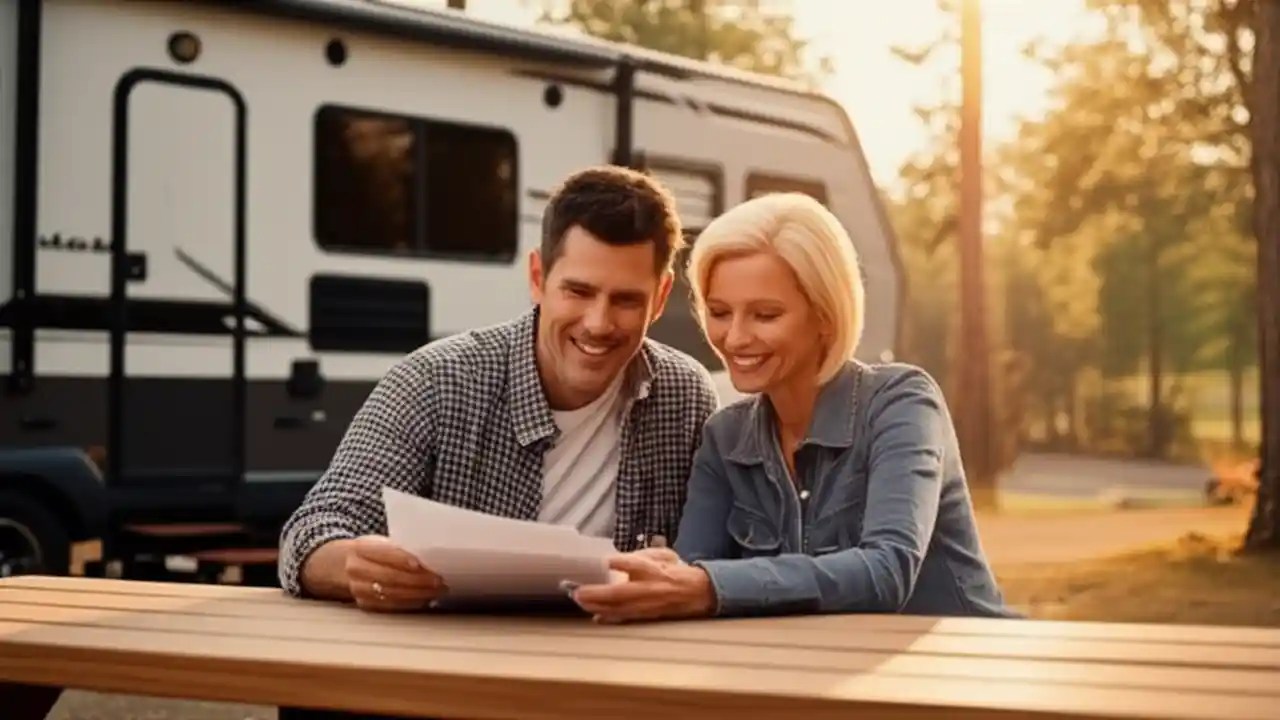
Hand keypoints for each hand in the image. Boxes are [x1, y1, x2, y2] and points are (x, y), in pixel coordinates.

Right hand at [344, 535, 444, 611]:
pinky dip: (410, 604)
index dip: (401, 559)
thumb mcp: (377, 542)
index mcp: (361, 548)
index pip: (382, 553)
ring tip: (437, 591)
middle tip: (439, 581)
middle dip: (418, 580)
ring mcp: (358, 589)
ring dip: (418, 594)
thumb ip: (397, 547)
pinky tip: (424, 600)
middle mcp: (356, 569)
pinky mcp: (364, 604)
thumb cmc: (370, 551)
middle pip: (390, 577)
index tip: (420, 565)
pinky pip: (390, 606)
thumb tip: (428, 555)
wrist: (340, 566)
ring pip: (392, 594)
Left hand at [570, 551, 716, 623]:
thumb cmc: (674, 570)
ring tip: (579, 601)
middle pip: (618, 593)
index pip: (634, 564)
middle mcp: (648, 588)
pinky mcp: (646, 616)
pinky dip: (609, 618)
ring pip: (617, 608)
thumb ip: (639, 555)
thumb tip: (615, 559)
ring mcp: (646, 605)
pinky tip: (596, 617)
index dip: (619, 562)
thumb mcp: (661, 554)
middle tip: (575, 590)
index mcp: (653, 569)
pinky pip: (624, 618)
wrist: (696, 592)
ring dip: (596, 606)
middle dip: (595, 593)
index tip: (604, 561)